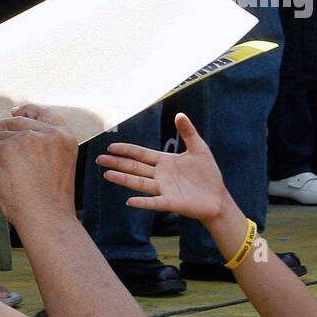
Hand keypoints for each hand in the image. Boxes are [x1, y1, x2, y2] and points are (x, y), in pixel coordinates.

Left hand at [0, 104, 76, 225]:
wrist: (47, 217)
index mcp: (64, 136)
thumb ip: (43, 151)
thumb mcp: (57, 166)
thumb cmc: (51, 202)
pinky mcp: (6, 149)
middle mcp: (47, 133)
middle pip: (16, 123)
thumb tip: (17, 146)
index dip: (27, 110)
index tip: (14, 111)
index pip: (44, 113)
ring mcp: (26, 139)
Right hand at [96, 111, 228, 225]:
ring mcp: (163, 189)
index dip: (126, 150)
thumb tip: (179, 114)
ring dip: (123, 179)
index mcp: (164, 162)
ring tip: (107, 175)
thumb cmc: (207, 174)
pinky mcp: (171, 203)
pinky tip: (130, 202)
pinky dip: (143, 202)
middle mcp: (159, 175)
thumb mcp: (199, 149)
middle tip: (99, 159)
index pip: (141, 154)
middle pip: (134, 167)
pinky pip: (154, 202)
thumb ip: (188, 132)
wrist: (217, 197)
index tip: (110, 147)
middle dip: (117, 163)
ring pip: (139, 183)